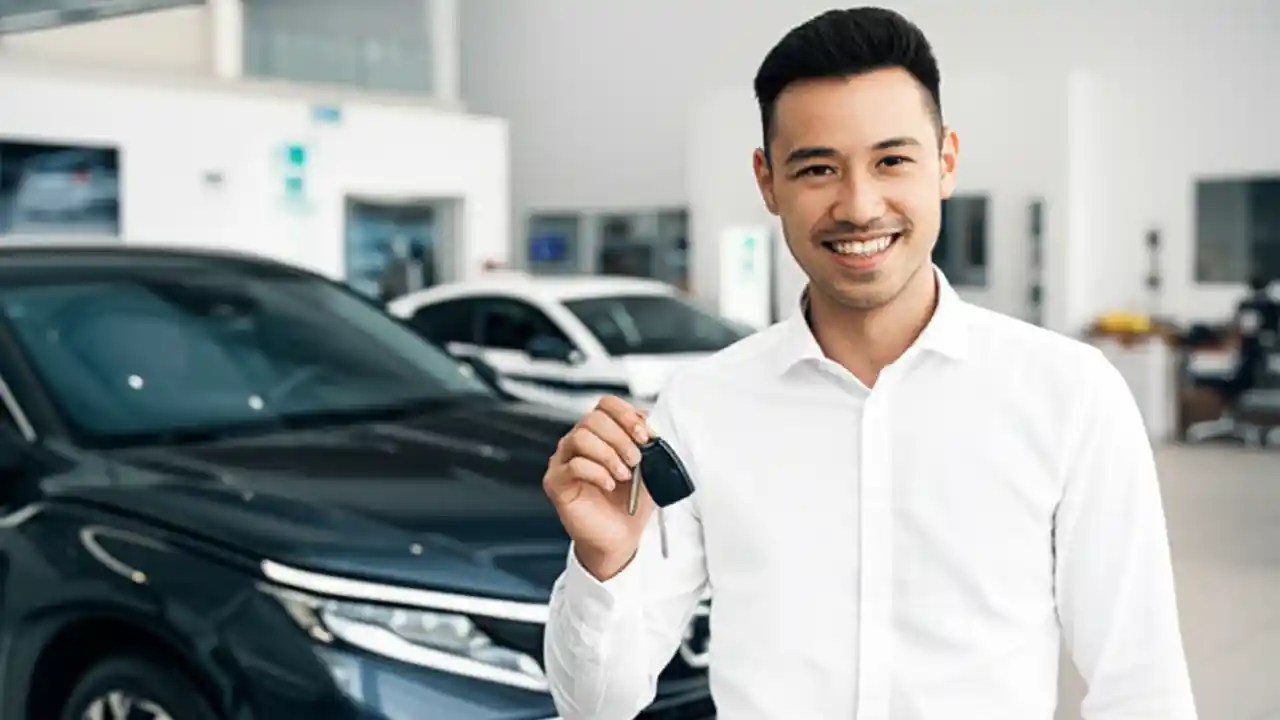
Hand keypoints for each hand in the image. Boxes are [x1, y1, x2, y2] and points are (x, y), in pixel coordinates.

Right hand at [543, 395, 653, 580]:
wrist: (620, 537)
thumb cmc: (630, 502)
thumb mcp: (649, 467)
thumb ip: (647, 443)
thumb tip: (649, 424)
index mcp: (600, 433)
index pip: (606, 404)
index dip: (626, 414)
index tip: (644, 435)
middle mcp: (579, 442)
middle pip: (593, 418)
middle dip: (620, 438)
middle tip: (635, 460)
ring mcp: (564, 461)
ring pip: (580, 437)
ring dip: (608, 455)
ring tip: (623, 475)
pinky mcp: (557, 482)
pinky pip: (573, 465)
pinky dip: (597, 473)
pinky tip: (609, 485)